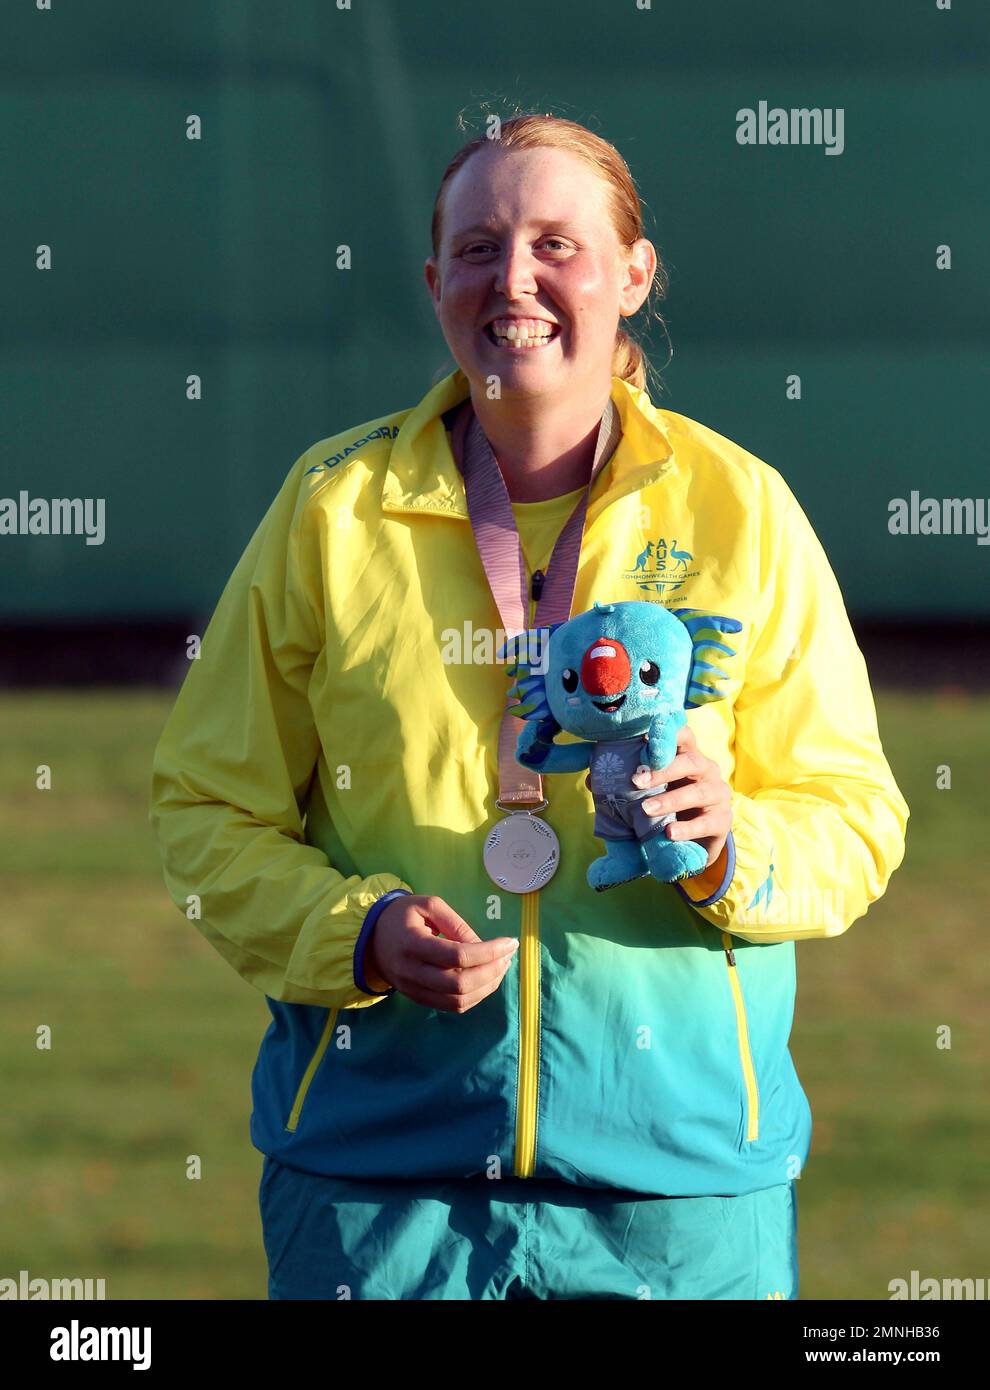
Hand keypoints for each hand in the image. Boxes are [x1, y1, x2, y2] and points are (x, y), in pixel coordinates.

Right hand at [364, 895, 518, 1011]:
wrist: (370, 940)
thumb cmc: (401, 916)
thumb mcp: (427, 905)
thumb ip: (456, 924)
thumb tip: (482, 947)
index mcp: (412, 944)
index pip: (456, 955)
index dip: (488, 951)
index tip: (510, 942)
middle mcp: (411, 972)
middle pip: (460, 983)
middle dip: (492, 971)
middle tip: (508, 954)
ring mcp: (414, 990)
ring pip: (459, 1001)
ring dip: (488, 986)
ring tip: (502, 966)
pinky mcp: (419, 999)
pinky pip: (452, 1007)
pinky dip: (476, 996)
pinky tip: (487, 979)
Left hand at [584, 722, 731, 869]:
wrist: (696, 842)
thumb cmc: (669, 805)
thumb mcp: (650, 791)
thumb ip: (625, 782)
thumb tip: (590, 779)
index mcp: (687, 755)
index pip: (682, 735)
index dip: (668, 731)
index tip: (646, 736)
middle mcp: (706, 769)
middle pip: (690, 761)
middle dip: (663, 769)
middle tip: (635, 781)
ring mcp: (717, 794)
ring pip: (698, 791)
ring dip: (671, 799)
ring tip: (646, 810)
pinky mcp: (722, 820)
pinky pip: (706, 822)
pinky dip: (687, 828)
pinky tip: (669, 833)